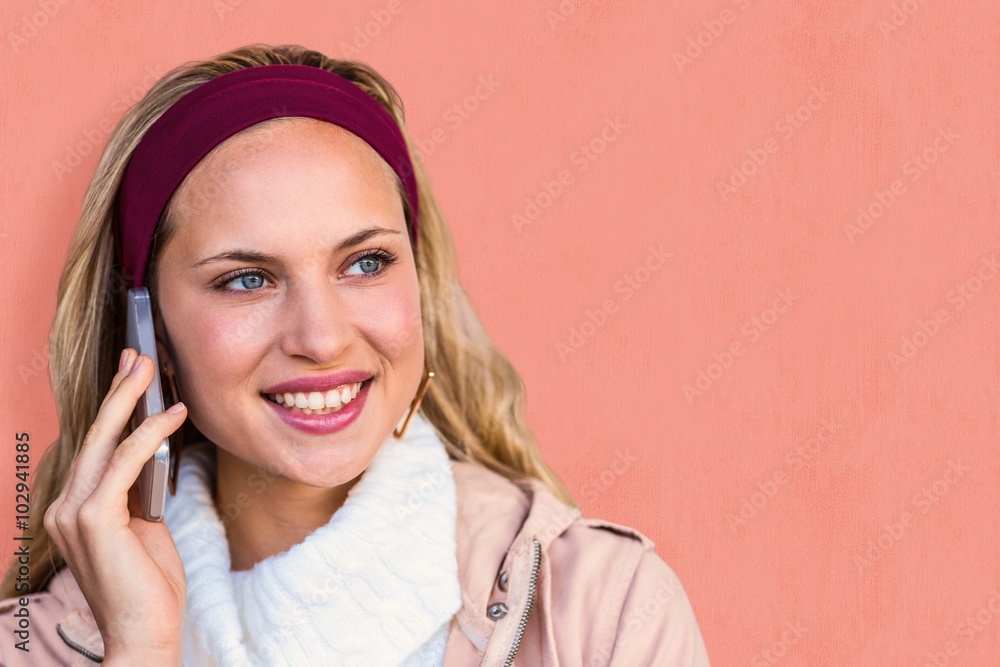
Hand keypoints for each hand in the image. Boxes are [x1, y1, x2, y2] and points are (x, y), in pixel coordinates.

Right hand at [44, 348, 187, 660]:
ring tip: (151, 369)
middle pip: (94, 435)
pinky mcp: (93, 519)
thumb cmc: (149, 585)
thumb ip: (139, 493)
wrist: (144, 633)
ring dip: (129, 401)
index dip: (113, 408)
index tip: (131, 375)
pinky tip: (171, 415)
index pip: (95, 447)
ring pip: (104, 442)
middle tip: (138, 356)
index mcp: (74, 508)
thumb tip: (153, 459)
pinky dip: (149, 435)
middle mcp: (64, 507)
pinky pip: (125, 464)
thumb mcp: (144, 527)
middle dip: (118, 391)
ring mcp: (73, 513)